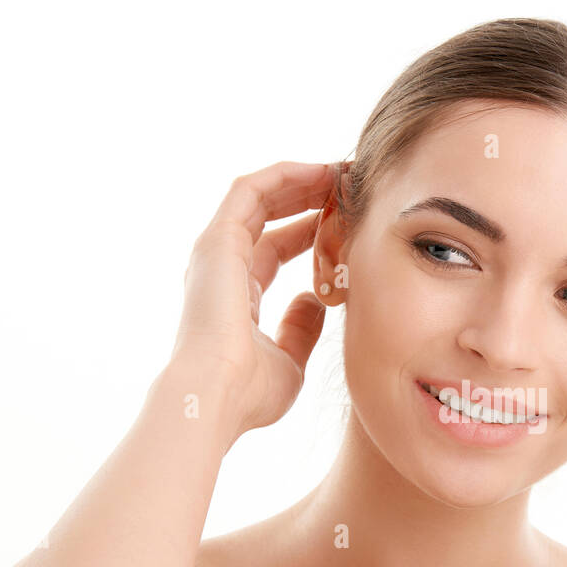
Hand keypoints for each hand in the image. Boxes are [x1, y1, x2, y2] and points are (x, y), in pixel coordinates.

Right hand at [171, 160, 335, 439]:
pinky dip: (285, 175)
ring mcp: (217, 251)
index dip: (312, 231)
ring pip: (260, 196)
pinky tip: (321, 171)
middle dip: (309, 197)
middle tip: (350, 186)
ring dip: (301, 179)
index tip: (348, 220)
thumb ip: (301, 329)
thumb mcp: (289, 360)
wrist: (216, 395)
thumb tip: (315, 300)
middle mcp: (222, 267)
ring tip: (342, 171)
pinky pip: (251, 189)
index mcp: (237, 297)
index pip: (275, 249)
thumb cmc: (249, 392)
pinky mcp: (217, 239)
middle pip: (269, 216)